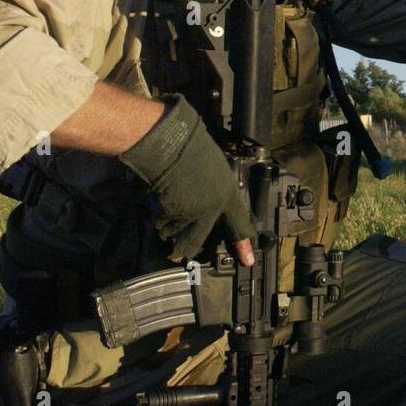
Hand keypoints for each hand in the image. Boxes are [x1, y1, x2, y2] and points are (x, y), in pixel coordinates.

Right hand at [118, 94, 256, 264]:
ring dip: (166, 225)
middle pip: (196, 240)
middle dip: (184, 247)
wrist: (171, 144)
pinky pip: (160, 222)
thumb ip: (210, 189)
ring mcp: (195, 212)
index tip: (249, 261)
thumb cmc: (189, 147)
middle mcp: (215, 206)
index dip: (243, 242)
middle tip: (176, 252)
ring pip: (174, 232)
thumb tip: (200, 206)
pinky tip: (157, 196)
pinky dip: (156, 213)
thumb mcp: (211, 168)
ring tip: (163, 203)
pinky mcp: (176, 214)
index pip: (239, 221)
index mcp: (228, 191)